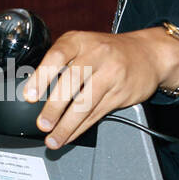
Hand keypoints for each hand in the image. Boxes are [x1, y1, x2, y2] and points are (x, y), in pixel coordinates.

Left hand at [21, 27, 178, 148]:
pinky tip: (70, 135)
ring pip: (86, 103)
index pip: (58, 56)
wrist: (148, 54)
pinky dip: (81, 128)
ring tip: (53, 138)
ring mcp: (111, 73)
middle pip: (72, 82)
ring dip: (67, 125)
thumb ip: (61, 63)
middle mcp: (96, 54)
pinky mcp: (121, 93)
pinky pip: (97, 114)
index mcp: (80, 40)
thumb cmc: (107, 52)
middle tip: (43, 124)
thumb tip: (33, 92)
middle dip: (54, 107)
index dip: (42, 76)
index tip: (30, 96)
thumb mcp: (83, 46)